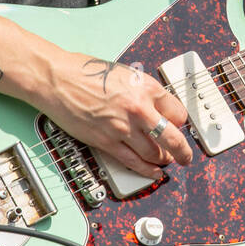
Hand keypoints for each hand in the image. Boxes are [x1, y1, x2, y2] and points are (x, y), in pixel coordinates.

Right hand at [30, 51, 194, 179]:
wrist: (58, 80)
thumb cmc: (85, 73)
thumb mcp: (125, 75)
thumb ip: (143, 92)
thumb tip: (156, 107)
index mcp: (146, 87)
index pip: (178, 113)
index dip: (181, 123)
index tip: (180, 128)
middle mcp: (139, 108)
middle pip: (173, 137)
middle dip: (184, 151)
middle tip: (187, 156)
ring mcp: (124, 127)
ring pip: (155, 153)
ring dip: (163, 160)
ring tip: (166, 161)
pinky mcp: (107, 142)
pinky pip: (134, 161)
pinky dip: (147, 170)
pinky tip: (154, 172)